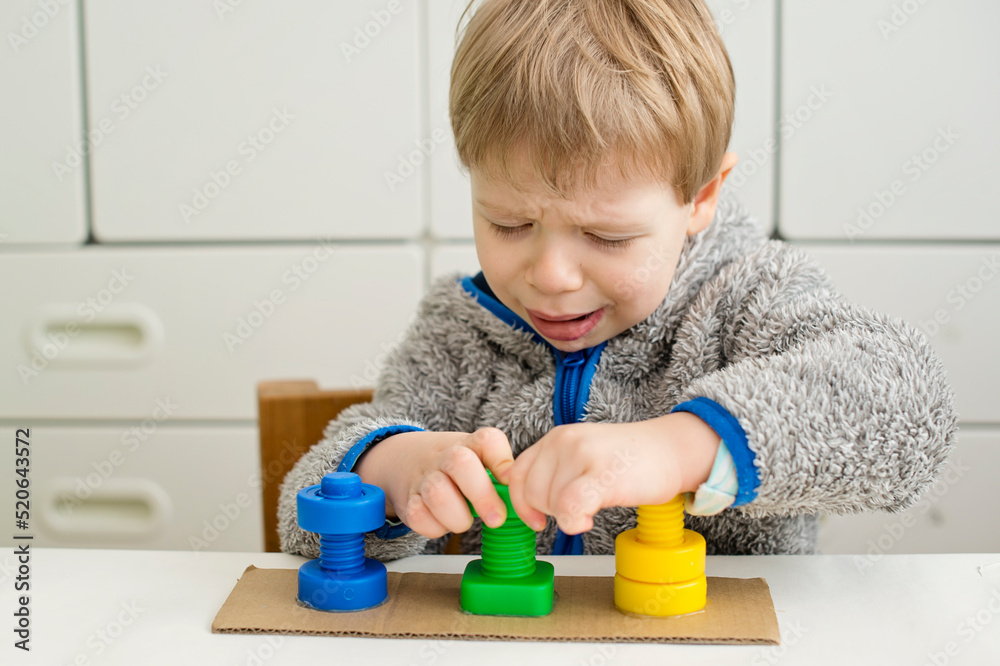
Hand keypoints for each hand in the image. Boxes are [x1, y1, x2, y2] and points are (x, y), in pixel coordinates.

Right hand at [353, 427, 514, 538]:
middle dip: (482, 495)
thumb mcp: (477, 460)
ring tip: (464, 521)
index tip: (509, 481)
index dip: (501, 460)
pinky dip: (435, 527)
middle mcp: (444, 456)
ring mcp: (424, 476)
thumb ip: (500, 476)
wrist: (404, 460)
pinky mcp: (408, 500)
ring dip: (457, 516)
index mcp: (468, 444)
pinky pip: (419, 516)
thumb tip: (526, 505)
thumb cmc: (453, 468)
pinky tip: (442, 522)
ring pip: (437, 493)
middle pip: (460, 463)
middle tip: (496, 519)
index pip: (488, 440)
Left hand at [505, 413, 719, 534]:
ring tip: (591, 508)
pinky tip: (588, 520)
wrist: (670, 450)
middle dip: (550, 512)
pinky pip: (570, 506)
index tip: (538, 521)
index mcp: (555, 438)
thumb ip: (553, 472)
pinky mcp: (603, 474)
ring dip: (568, 517)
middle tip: (578, 509)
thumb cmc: (627, 461)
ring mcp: (583, 455)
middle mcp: (564, 441)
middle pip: (531, 492)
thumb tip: (527, 504)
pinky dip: (574, 521)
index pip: (516, 475)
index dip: (522, 504)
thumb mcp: (580, 455)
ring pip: (550, 503)